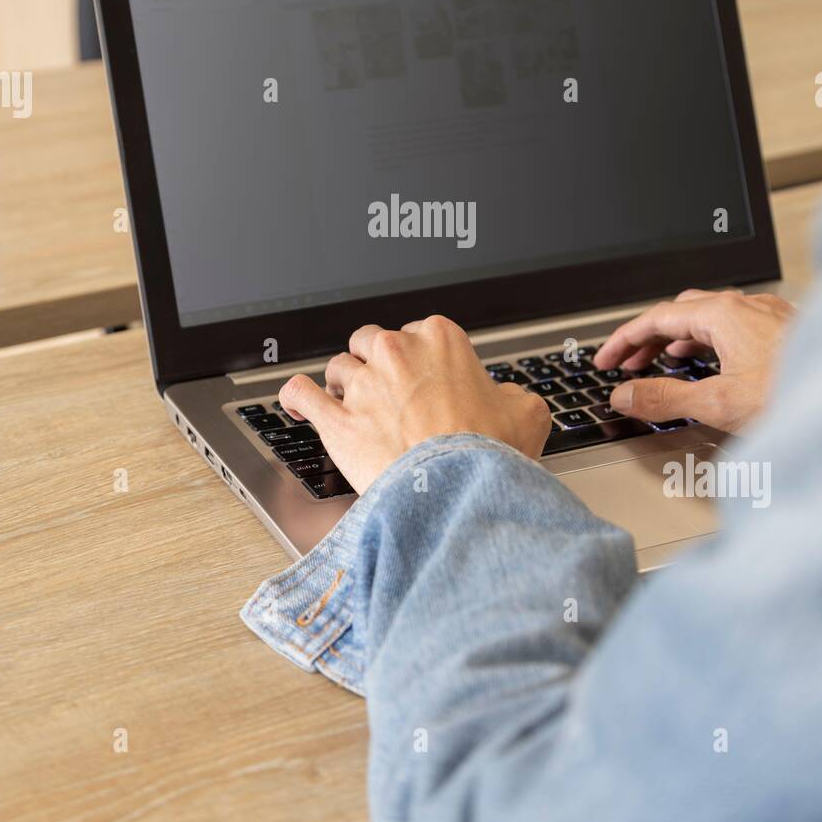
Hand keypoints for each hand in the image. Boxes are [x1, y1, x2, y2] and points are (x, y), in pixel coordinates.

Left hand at [278, 315, 551, 494]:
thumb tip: (504, 398)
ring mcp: (363, 384)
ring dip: (344, 384)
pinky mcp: (336, 420)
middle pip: (371, 341)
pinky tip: (297, 405)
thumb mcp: (526, 412)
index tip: (425, 379)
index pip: (418, 331)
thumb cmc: (489, 453)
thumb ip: (510, 394)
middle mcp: (396, 353)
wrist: (459, 490)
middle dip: (377, 362)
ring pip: (339, 367)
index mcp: (439, 339)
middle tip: (390, 391)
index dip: (421, 359)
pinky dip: (295, 398)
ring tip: (353, 405)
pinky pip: (301, 395)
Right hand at [595, 289, 795, 434]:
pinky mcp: (785, 332)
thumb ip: (665, 399)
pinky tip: (713, 362)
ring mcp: (769, 317)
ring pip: (709, 317)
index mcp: (724, 314)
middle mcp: (747, 307)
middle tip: (626, 363)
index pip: (656, 318)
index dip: (622, 340)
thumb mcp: (719, 404)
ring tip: (661, 362)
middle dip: (648, 337)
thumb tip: (625, 395)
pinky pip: (734, 326)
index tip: (604, 360)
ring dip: (678, 338)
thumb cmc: (798, 397)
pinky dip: (708, 342)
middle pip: (681, 312)